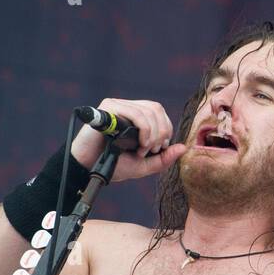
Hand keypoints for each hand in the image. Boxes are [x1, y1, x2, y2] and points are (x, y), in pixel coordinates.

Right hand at [70, 98, 186, 182]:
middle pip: (157, 109)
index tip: (158, 149)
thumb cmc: (113, 165)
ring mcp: (118, 106)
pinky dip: (144, 129)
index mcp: (136, 116)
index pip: (159, 112)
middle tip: (151, 151)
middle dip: (161, 133)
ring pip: (149, 111)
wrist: (89, 168)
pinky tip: (139, 144)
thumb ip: (164, 158)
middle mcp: (127, 108)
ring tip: (142, 150)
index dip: (166, 129)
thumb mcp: (144, 165)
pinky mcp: (109, 108)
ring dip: (152, 134)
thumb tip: (183, 148)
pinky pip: (135, 112)